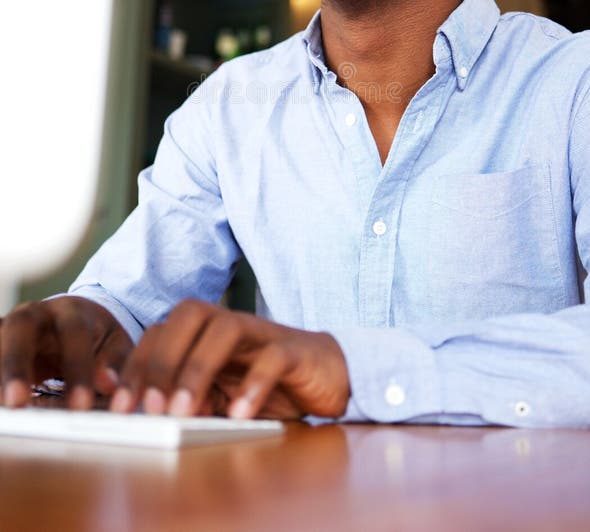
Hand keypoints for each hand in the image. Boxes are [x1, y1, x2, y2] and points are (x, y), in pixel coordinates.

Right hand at [0, 296, 132, 408]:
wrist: (73, 319)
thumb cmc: (97, 335)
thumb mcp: (115, 343)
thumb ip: (114, 362)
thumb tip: (109, 384)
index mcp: (71, 310)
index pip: (74, 333)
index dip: (77, 368)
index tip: (81, 405)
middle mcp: (34, 314)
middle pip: (18, 331)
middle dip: (16, 366)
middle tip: (17, 403)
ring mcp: (9, 328)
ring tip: (3, 414)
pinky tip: (0, 412)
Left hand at [110, 300, 350, 419]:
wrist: (328, 374)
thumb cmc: (267, 383)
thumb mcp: (220, 395)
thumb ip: (190, 398)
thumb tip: (150, 414)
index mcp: (207, 331)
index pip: (162, 330)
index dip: (138, 365)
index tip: (121, 406)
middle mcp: (231, 324)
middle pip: (189, 314)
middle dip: (164, 359)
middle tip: (152, 407)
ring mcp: (263, 334)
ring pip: (226, 328)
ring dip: (198, 368)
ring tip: (184, 412)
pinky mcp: (295, 351)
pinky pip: (272, 358)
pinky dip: (253, 385)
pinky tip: (238, 415)